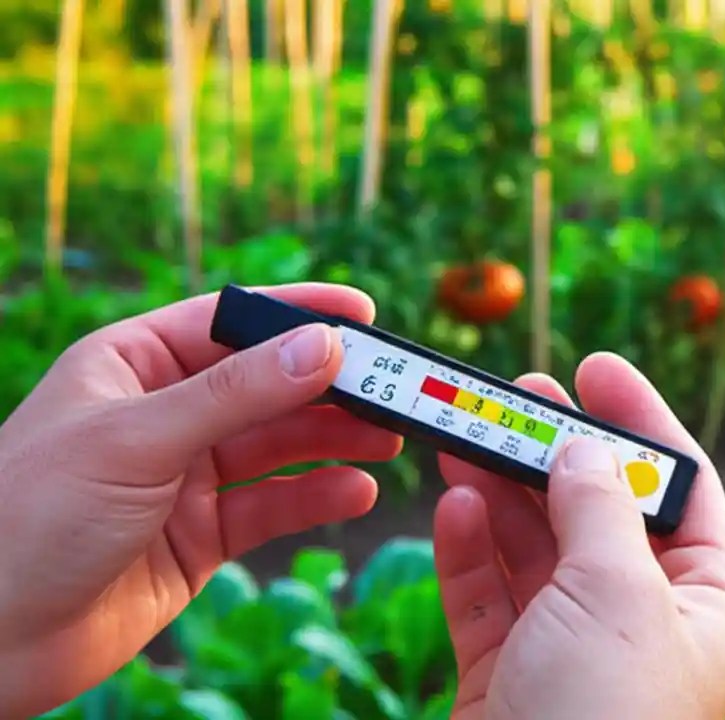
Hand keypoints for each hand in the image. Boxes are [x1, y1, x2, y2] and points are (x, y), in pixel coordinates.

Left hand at [0, 284, 402, 717]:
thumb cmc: (30, 517)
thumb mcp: (138, 439)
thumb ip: (236, 394)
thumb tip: (323, 346)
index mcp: (133, 365)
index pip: (229, 321)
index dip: (297, 313)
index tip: (363, 312)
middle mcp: (164, 415)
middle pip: (266, 386)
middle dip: (330, 388)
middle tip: (395, 390)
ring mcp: (185, 477)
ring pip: (278, 447)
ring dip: (334, 442)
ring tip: (391, 440)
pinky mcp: (201, 535)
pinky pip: (271, 506)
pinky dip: (315, 498)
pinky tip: (355, 492)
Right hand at [433, 352, 724, 719]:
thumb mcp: (618, 593)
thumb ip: (599, 504)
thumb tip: (583, 444)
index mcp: (702, 605)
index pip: (680, 489)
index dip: (641, 421)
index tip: (597, 367)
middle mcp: (640, 625)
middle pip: (596, 511)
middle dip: (555, 451)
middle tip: (513, 396)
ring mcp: (569, 652)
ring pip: (533, 549)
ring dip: (501, 490)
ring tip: (464, 438)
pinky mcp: (507, 677)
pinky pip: (487, 597)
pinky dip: (469, 550)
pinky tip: (454, 506)